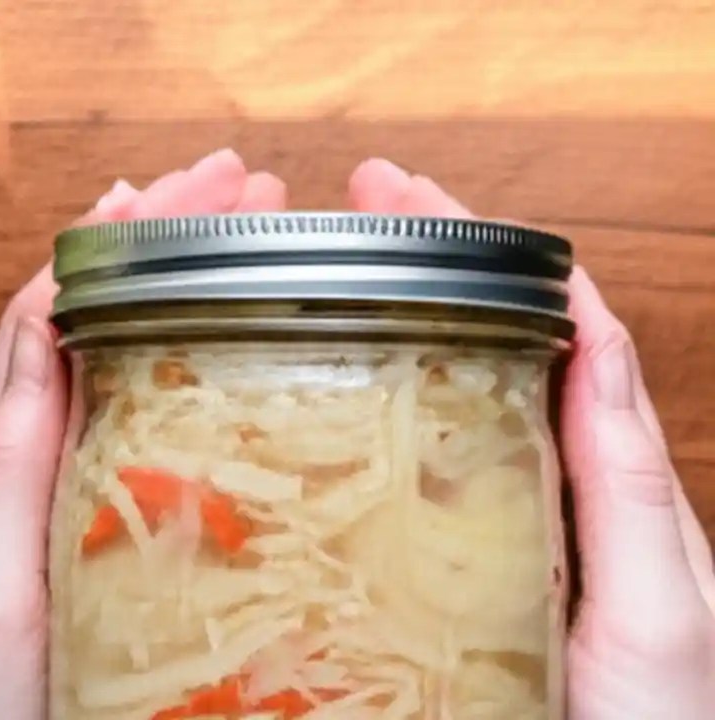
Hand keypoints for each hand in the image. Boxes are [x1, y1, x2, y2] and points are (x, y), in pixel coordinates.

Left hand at [0, 150, 288, 719]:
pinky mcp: (86, 550)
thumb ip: (0, 472)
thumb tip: (37, 330)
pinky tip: (203, 364)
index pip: (43, 317)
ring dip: (160, 294)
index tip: (192, 189)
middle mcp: (14, 475)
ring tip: (226, 239)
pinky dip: (161, 373)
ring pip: (101, 372)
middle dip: (153, 244)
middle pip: (77, 327)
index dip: (115, 240)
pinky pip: (122, 439)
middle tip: (238, 190)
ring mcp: (51, 509)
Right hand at [350, 158, 714, 718]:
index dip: (487, 245)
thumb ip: (629, 482)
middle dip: (430, 259)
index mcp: (611, 473)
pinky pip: (418, 474)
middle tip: (353, 205)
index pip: (555, 325)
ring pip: (455, 398)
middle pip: (496, 342)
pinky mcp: (456, 568)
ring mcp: (503, 520)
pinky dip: (384, 413)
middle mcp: (555, 481)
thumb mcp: (657, 604)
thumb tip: (591, 338)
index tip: (409, 192)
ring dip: (402, 320)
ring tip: (332, 271)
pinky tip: (335, 400)